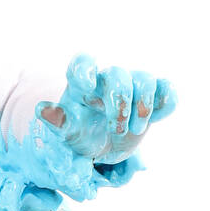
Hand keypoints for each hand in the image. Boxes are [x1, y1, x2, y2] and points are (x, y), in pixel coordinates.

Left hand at [36, 54, 175, 169]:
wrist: (105, 147)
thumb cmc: (82, 135)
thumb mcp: (68, 134)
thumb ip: (58, 122)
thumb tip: (43, 110)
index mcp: (82, 84)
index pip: (82, 63)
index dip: (85, 69)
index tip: (87, 86)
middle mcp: (108, 80)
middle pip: (118, 76)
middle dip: (120, 105)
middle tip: (117, 130)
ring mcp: (132, 85)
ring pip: (145, 79)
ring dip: (142, 106)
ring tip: (135, 129)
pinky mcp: (153, 97)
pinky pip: (167, 89)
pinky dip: (166, 103)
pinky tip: (156, 118)